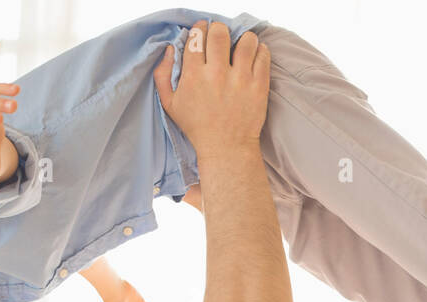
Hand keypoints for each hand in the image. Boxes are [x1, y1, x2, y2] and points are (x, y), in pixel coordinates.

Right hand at [152, 20, 270, 160]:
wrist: (226, 149)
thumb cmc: (197, 126)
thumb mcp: (170, 104)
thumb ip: (163, 74)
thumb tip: (170, 49)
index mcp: (194, 75)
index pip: (197, 37)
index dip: (200, 28)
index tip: (203, 30)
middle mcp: (217, 74)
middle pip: (220, 32)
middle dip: (219, 29)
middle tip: (220, 37)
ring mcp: (240, 80)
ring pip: (246, 40)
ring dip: (243, 39)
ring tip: (241, 46)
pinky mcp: (259, 86)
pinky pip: (263, 56)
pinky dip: (260, 51)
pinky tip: (254, 56)